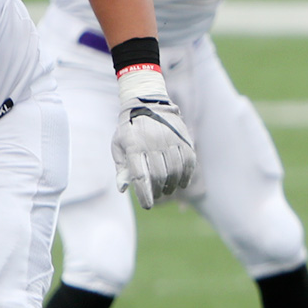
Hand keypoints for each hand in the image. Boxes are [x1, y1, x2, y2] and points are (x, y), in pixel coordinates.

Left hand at [111, 68, 194, 208]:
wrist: (147, 103)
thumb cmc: (129, 129)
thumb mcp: (118, 145)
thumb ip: (121, 168)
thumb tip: (124, 189)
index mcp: (134, 146)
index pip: (140, 176)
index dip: (145, 193)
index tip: (147, 205)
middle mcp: (153, 142)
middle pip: (159, 175)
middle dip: (158, 190)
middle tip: (157, 196)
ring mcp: (170, 139)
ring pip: (175, 170)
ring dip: (172, 185)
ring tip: (168, 190)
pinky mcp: (183, 138)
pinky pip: (188, 161)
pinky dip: (186, 175)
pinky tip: (181, 183)